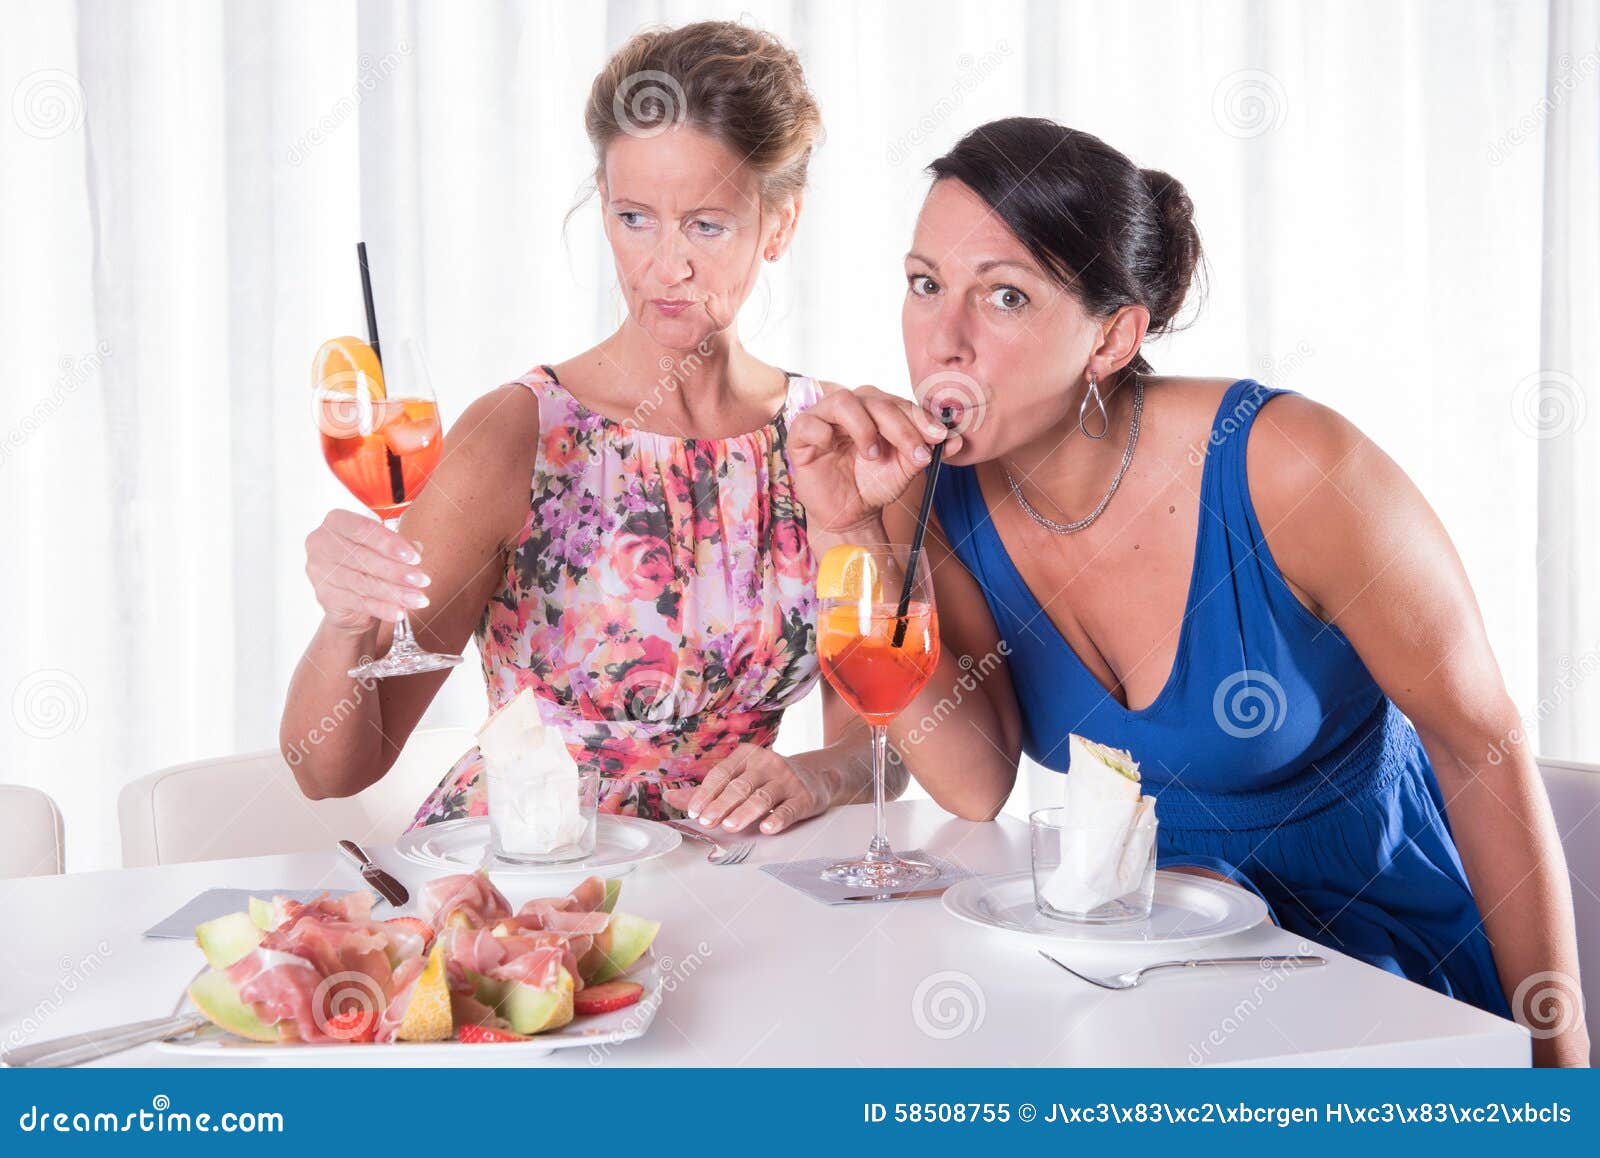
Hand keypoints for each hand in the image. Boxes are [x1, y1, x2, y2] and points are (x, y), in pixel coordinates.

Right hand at [303, 509, 431, 630]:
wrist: (349, 599)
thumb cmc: (366, 565)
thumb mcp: (383, 550)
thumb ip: (399, 546)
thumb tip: (416, 549)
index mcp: (336, 522)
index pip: (363, 529)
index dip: (390, 543)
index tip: (413, 557)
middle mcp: (321, 544)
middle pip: (364, 558)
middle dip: (397, 571)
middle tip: (422, 580)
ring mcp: (319, 571)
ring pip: (363, 582)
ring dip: (395, 592)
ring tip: (418, 598)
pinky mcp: (324, 596)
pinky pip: (359, 602)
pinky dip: (383, 608)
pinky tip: (399, 611)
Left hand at [664, 744, 834, 834]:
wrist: (817, 777)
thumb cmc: (769, 780)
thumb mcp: (740, 777)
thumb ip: (708, 790)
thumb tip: (669, 798)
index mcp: (747, 756)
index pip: (722, 774)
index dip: (706, 793)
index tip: (694, 812)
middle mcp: (768, 764)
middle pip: (740, 786)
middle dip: (722, 805)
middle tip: (707, 821)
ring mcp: (788, 780)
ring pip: (763, 797)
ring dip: (745, 812)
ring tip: (730, 826)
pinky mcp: (805, 797)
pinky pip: (790, 809)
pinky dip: (778, 819)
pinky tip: (767, 828)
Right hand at [788, 386, 960, 532]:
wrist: (850, 514)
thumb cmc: (873, 485)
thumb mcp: (904, 469)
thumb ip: (925, 450)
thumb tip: (956, 440)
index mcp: (876, 410)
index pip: (898, 403)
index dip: (919, 418)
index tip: (940, 437)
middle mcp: (851, 409)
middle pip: (875, 400)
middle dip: (901, 426)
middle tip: (915, 453)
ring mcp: (824, 419)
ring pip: (843, 401)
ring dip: (865, 426)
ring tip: (873, 454)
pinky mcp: (801, 437)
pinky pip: (809, 423)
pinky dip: (823, 432)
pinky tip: (834, 448)